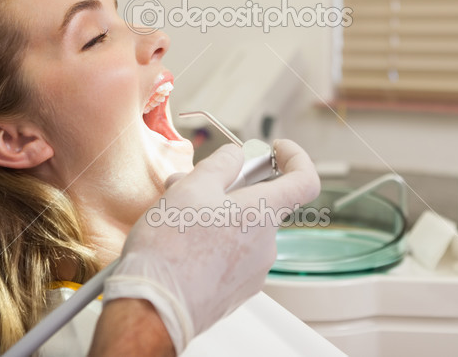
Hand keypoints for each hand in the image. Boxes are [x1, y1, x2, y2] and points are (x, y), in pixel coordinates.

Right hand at [102, 139, 320, 353]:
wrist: (153, 308)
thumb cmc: (170, 250)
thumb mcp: (191, 187)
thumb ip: (221, 164)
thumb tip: (235, 156)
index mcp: (262, 215)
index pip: (305, 181)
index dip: (295, 158)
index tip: (275, 149)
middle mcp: (266, 245)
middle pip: (261, 203)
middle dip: (229, 187)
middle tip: (193, 181)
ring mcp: (253, 272)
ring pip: (241, 228)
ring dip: (215, 213)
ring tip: (175, 212)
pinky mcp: (236, 290)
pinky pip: (233, 254)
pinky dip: (214, 239)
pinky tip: (182, 240)